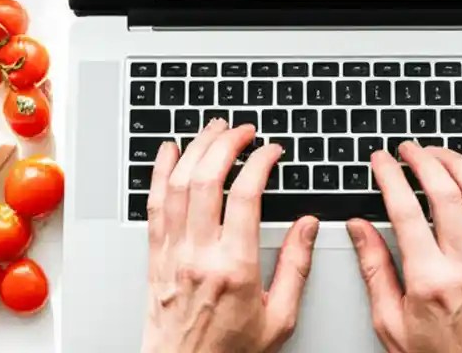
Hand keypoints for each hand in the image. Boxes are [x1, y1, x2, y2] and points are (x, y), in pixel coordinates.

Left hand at [142, 119, 319, 352]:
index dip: (260, 162)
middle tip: (242, 130)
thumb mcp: (280, 318)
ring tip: (213, 130)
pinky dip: (161, 172)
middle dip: (225, 144)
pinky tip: (169, 153)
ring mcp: (172, 253)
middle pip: (206, 179)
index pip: (246, 196)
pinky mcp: (155, 257)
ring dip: (195, 149)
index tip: (271, 150)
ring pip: (177, 185)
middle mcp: (199, 254)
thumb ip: (296, 266)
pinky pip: (154, 205)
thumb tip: (308, 226)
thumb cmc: (230, 352)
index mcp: (234, 267)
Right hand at [348, 143, 461, 352]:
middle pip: (444, 193)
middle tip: (407, 149)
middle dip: (422, 160)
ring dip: (458, 163)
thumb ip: (374, 270)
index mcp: (429, 280)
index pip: (404, 211)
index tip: (381, 160)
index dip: (390, 176)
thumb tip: (358, 229)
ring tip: (438, 152)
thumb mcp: (390, 322)